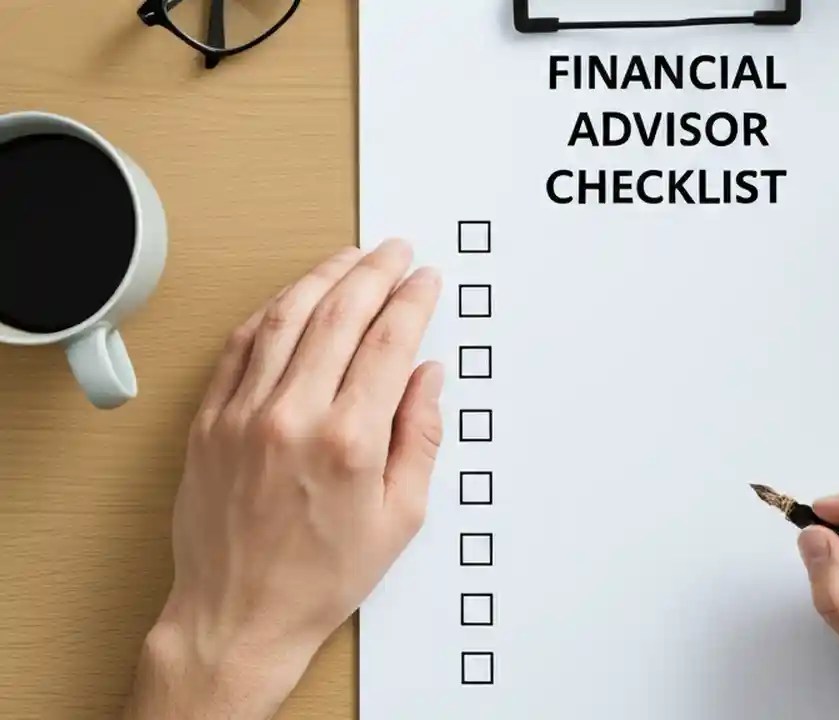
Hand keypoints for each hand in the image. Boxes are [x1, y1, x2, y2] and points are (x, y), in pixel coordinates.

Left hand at [125, 241, 442, 718]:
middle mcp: (293, 417)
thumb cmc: (319, 577)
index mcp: (349, 441)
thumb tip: (426, 378)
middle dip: (374, 271)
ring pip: (285, 316)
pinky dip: (269, 311)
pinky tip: (291, 298)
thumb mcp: (400, 517)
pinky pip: (239, 346)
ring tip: (349, 258)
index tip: (425, 280)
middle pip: (340, 314)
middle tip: (395, 252)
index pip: (389, 342)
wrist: (238, 615)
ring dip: (323, 277)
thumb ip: (420, 437)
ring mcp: (243, 414)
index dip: (413, 300)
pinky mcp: (209, 422)